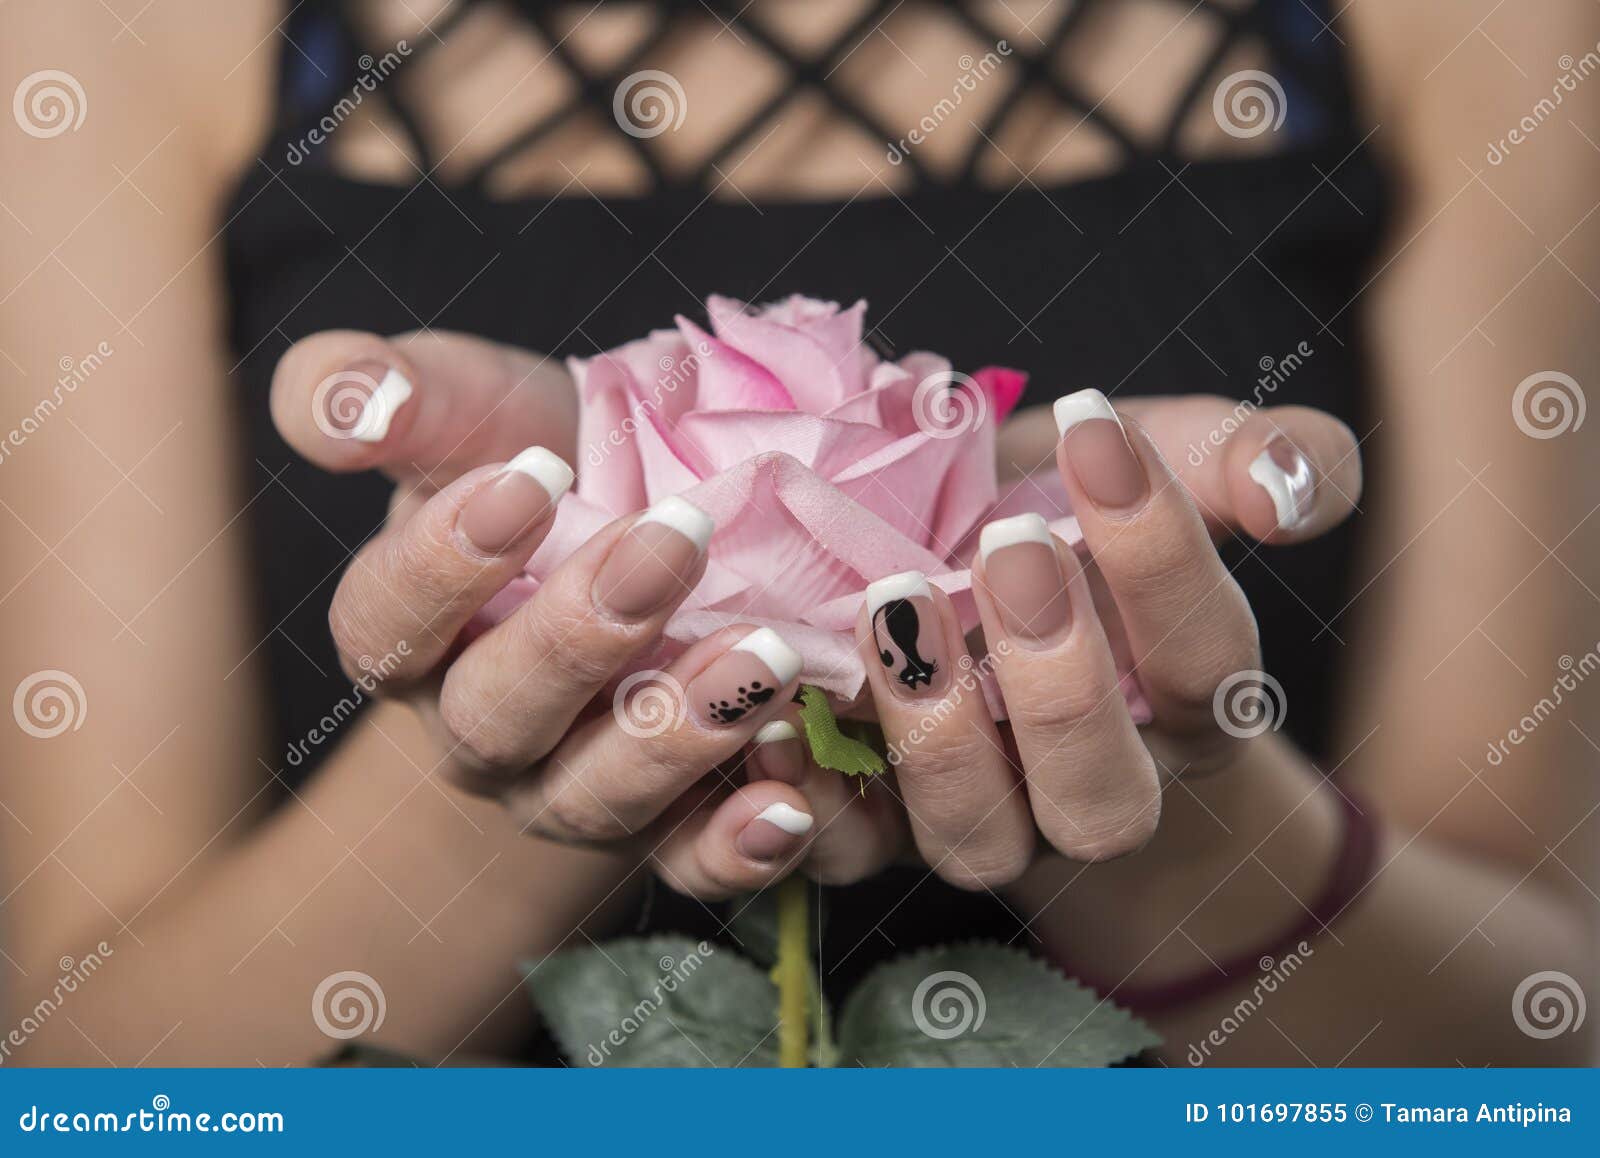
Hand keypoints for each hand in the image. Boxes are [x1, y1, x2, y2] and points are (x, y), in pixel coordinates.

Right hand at [270, 329, 901, 899]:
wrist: (659, 513)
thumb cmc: (554, 459)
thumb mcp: (478, 405)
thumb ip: (395, 392)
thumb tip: (346, 411)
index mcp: (413, 637)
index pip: (386, 622)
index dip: (445, 560)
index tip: (536, 476)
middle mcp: (481, 731)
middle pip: (495, 718)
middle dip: (581, 635)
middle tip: (673, 540)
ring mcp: (572, 790)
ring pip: (594, 798)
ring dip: (674, 737)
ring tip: (763, 657)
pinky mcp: (669, 831)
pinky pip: (690, 865)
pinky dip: (738, 847)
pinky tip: (790, 800)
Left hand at [855, 391, 1361, 887]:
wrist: (973, 576)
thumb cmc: (1081, 513)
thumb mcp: (1169, 464)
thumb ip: (1253, 458)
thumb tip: (1292, 492)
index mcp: (1185, 707)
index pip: (1209, 663)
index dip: (1161, 554)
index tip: (1092, 424)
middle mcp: (1089, 789)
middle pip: (1102, 799)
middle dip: (1061, 681)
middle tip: (1009, 539)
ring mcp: (983, 820)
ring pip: (978, 841)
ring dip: (935, 736)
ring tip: (889, 603)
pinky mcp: (875, 829)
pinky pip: (844, 854)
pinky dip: (807, 800)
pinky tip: (778, 713)